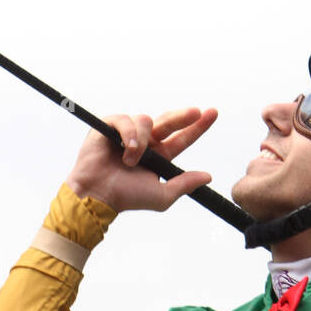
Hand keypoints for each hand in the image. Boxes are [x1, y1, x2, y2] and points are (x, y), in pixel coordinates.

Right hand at [65, 106, 217, 211]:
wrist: (98, 195)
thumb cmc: (126, 198)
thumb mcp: (161, 195)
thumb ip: (184, 184)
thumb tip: (208, 176)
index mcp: (159, 155)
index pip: (181, 138)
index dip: (197, 127)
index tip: (212, 113)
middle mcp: (145, 141)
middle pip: (169, 121)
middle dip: (183, 116)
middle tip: (196, 112)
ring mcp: (128, 132)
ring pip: (145, 120)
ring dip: (142, 141)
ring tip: (130, 160)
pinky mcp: (109, 126)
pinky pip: (126, 119)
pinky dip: (128, 134)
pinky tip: (125, 149)